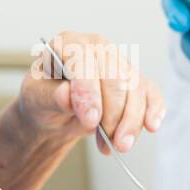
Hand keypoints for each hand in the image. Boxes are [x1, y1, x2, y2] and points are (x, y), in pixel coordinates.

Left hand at [21, 31, 164, 154]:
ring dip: (131, 121)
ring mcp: (118, 62)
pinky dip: (153, 110)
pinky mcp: (134, 81)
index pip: (84, 62)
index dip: (89, 92)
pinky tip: (151, 125)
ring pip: (135, 88)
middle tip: (108, 141)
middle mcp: (97, 47)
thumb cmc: (44, 98)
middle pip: (116, 76)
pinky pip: (150, 92)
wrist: (55, 112)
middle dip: (114, 113)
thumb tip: (66, 95)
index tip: (91, 120)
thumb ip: (50, 97)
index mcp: (69, 43)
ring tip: (119, 145)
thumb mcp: (36, 99)